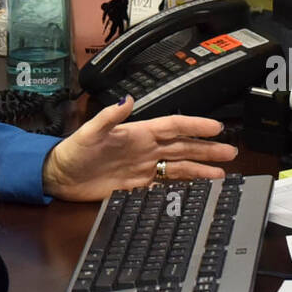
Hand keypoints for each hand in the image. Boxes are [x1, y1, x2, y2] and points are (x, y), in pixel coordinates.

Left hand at [41, 97, 237, 200]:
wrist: (60, 176)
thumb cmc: (74, 150)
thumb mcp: (91, 131)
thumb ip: (110, 116)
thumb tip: (128, 100)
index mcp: (139, 133)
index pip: (173, 126)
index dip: (194, 125)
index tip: (216, 126)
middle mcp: (145, 150)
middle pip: (183, 148)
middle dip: (207, 149)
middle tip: (231, 152)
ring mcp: (143, 168)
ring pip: (178, 168)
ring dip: (200, 169)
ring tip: (222, 174)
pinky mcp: (137, 186)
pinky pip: (165, 186)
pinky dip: (181, 188)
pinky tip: (196, 191)